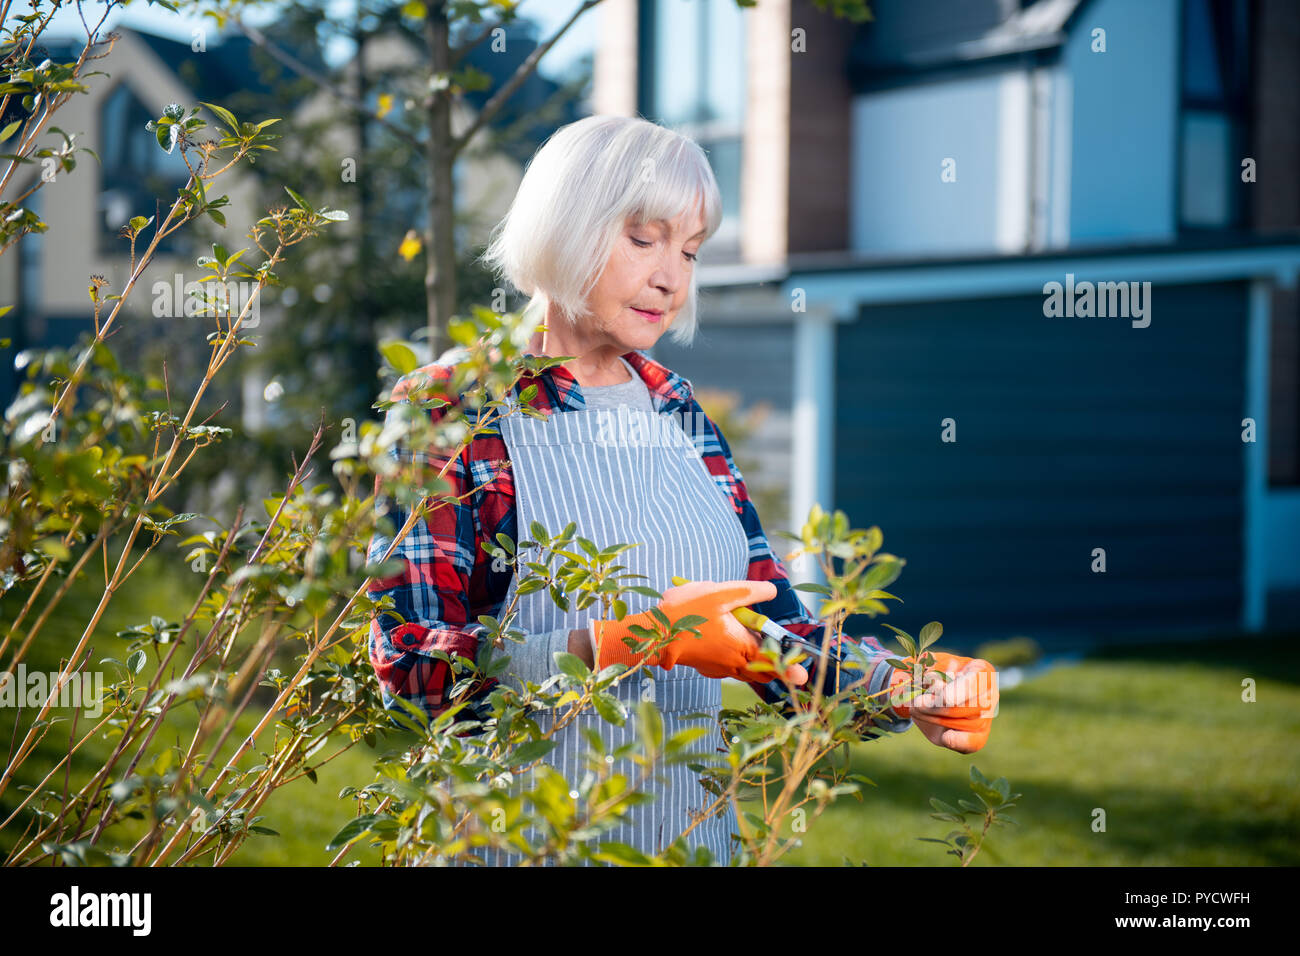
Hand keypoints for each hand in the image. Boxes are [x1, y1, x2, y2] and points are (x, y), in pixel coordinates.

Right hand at [591, 580, 804, 682]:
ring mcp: (719, 668)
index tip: (804, 674)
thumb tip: (772, 591)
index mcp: (742, 647)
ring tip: (751, 638)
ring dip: (754, 658)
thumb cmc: (687, 613)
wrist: (652, 633)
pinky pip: (730, 665)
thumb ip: (750, 592)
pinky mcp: (707, 667)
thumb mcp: (721, 593)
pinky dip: (737, 656)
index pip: (775, 663)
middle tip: (782, 655)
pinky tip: (725, 636)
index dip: (791, 669)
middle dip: (775, 665)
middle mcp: (733, 664)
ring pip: (746, 668)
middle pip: (763, 670)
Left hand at [886, 652, 997, 753]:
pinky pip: (974, 742)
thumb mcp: (925, 667)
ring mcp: (986, 715)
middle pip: (971, 705)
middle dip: (941, 707)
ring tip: (917, 710)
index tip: (944, 699)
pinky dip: (959, 741)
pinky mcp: (978, 735)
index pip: (977, 680)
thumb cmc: (931, 674)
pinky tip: (946, 737)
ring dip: (939, 719)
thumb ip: (932, 675)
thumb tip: (939, 687)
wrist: (927, 692)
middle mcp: (989, 694)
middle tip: (918, 703)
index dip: (961, 690)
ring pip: (969, 723)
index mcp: (981, 670)